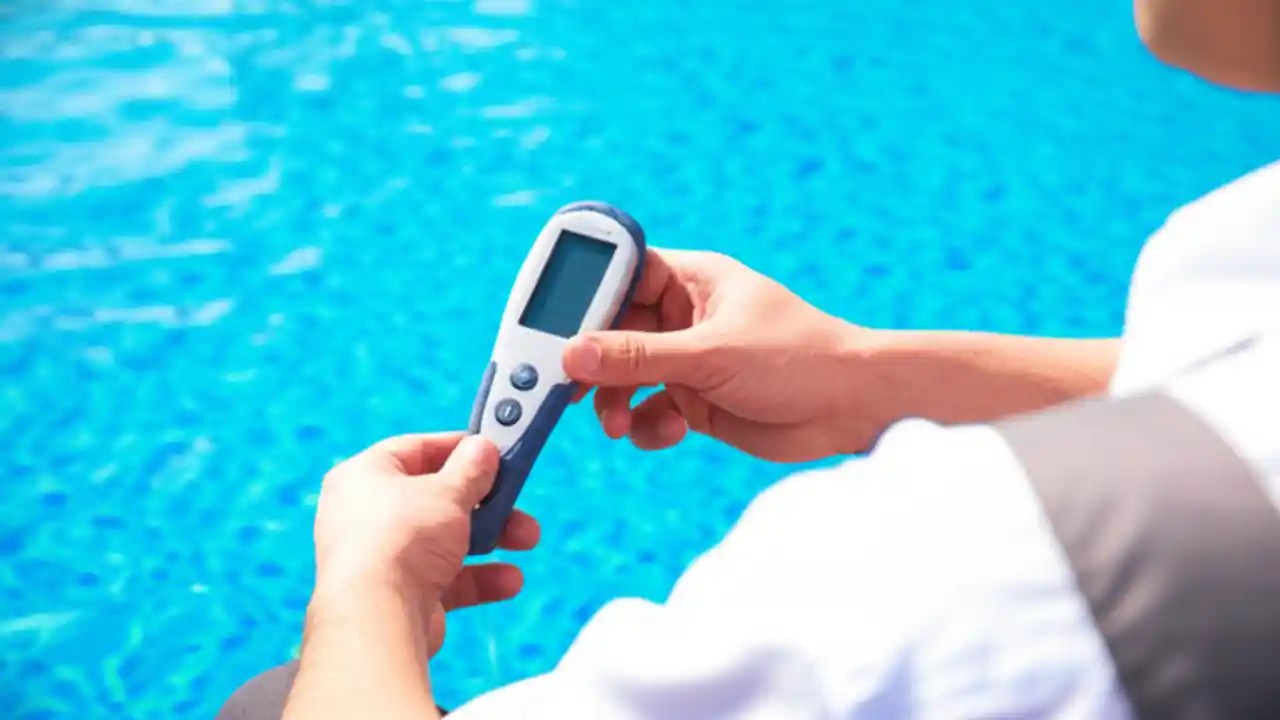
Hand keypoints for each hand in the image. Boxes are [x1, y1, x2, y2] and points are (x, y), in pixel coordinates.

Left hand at [310, 433, 539, 657]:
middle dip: (486, 502)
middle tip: (518, 500)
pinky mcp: (400, 595)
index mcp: (364, 476)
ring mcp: (383, 557)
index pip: (414, 450)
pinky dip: (478, 578)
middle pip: (437, 498)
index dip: (456, 448)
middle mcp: (367, 515)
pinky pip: (445, 580)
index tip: (492, 450)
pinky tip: (509, 580)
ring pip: (446, 540)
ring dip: (490, 538)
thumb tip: (482, 448)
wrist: (377, 617)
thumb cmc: (401, 539)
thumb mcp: (447, 491)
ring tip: (526, 539)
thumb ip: (471, 469)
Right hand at [562, 250, 877, 461]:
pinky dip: (646, 425)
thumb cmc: (796, 358)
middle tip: (562, 387)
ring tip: (616, 424)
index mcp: (692, 281)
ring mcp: (689, 360)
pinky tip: (665, 432)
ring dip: (613, 401)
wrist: (851, 410)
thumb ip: (639, 357)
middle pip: (613, 331)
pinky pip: (648, 410)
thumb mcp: (709, 354)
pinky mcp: (696, 401)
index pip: (623, 273)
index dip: (586, 294)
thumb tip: (572, 354)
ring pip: (625, 376)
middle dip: (591, 362)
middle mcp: (685, 317)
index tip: (551, 323)